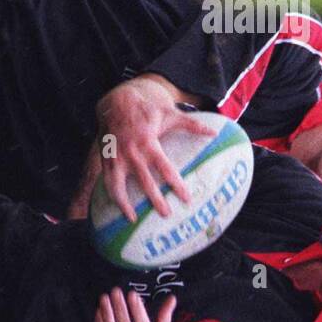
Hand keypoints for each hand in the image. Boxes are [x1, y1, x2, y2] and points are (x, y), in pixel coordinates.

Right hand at [69, 77, 206, 221]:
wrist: (117, 102)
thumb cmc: (147, 110)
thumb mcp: (170, 114)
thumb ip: (192, 125)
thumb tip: (215, 133)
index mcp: (148, 142)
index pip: (165, 168)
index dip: (176, 185)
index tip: (186, 199)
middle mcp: (132, 153)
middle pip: (145, 182)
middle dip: (156, 200)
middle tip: (166, 215)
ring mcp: (116, 158)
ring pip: (118, 186)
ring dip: (125, 205)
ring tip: (134, 219)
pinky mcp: (106, 161)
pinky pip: (107, 183)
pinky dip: (112, 198)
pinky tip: (119, 209)